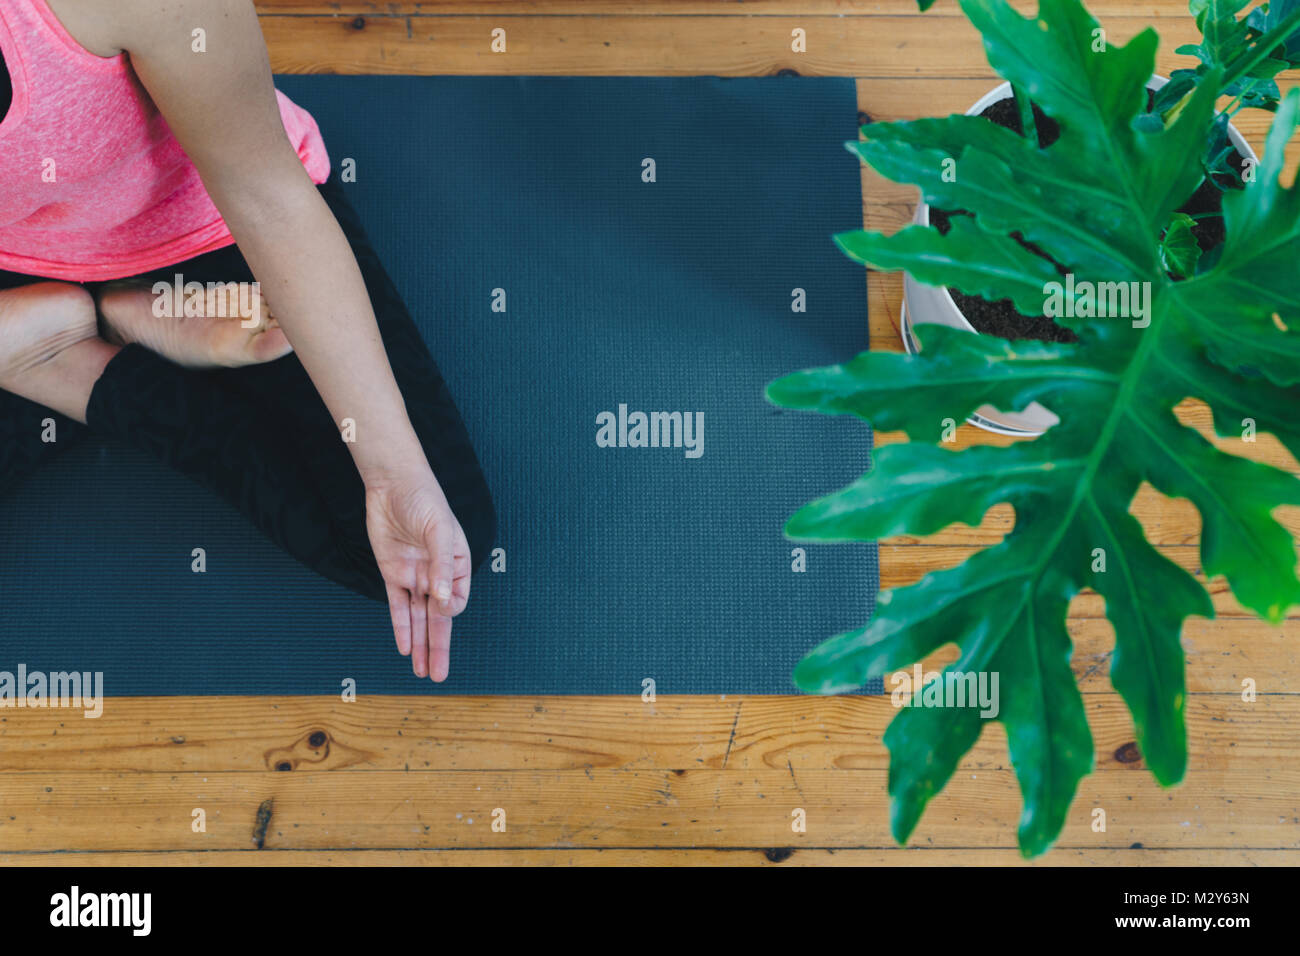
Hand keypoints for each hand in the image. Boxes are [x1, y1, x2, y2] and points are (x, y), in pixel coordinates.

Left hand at [364, 469, 471, 680]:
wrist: (393, 485)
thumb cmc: (425, 500)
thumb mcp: (438, 530)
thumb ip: (441, 566)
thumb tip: (443, 599)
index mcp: (457, 565)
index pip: (456, 600)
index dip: (448, 609)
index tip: (440, 604)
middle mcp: (437, 576)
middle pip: (439, 619)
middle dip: (438, 648)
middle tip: (438, 676)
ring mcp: (415, 577)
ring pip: (419, 619)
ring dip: (420, 646)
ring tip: (422, 672)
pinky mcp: (393, 575)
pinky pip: (398, 607)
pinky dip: (401, 628)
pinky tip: (404, 649)